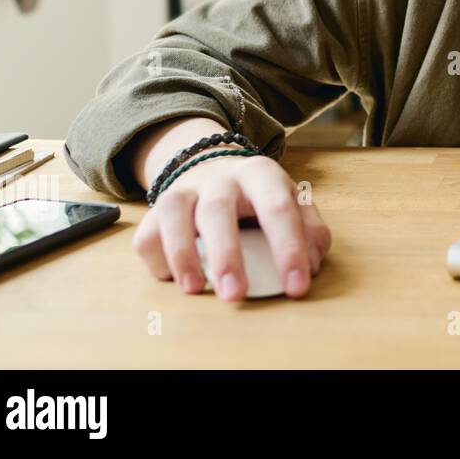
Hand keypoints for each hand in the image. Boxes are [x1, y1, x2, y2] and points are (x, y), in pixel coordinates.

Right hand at [132, 148, 330, 300]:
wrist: (211, 165)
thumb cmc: (258, 196)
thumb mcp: (291, 201)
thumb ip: (310, 229)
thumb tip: (312, 264)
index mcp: (260, 174)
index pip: (278, 209)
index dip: (289, 249)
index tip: (296, 288)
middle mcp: (219, 178)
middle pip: (218, 210)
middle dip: (227, 254)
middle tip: (235, 294)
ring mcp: (183, 190)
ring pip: (174, 214)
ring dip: (182, 254)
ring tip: (195, 289)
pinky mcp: (155, 211)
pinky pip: (147, 235)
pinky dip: (158, 260)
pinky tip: (176, 280)